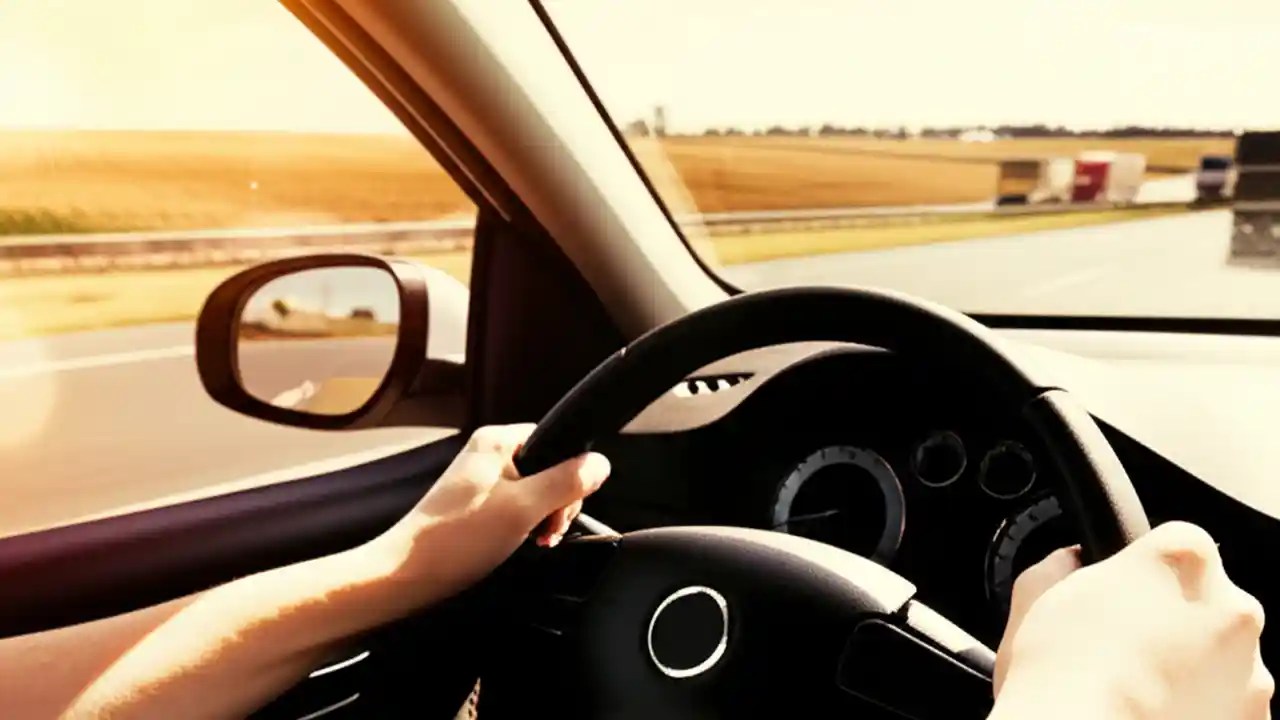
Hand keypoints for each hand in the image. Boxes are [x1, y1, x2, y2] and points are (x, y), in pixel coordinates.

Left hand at [375, 423, 610, 606]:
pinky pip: (516, 506)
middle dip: (558, 503)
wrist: (407, 574)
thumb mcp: (525, 508)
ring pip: (535, 490)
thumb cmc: (457, 539)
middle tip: (545, 530)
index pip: (558, 441)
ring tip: (532, 541)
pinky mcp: (475, 504)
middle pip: (550, 467)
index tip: (562, 509)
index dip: (570, 476)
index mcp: (498, 439)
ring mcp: (480, 479)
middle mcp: (488, 453)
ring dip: (543, 517)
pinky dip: (525, 525)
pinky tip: (519, 543)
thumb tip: (601, 463)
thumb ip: (567, 482)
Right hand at [990, 521, 1271, 719]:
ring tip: (1135, 689)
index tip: (1122, 594)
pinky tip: (1153, 713)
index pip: (1177, 542)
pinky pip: (1230, 705)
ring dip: (1191, 667)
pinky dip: (1202, 710)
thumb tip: (1072, 561)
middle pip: (1209, 600)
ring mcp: (1253, 672)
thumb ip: (1065, 562)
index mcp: (1184, 558)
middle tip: (1124, 646)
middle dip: (1174, 619)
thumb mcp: (1035, 592)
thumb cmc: (1057, 669)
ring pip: (1223, 657)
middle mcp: (1234, 608)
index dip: (1144, 569)